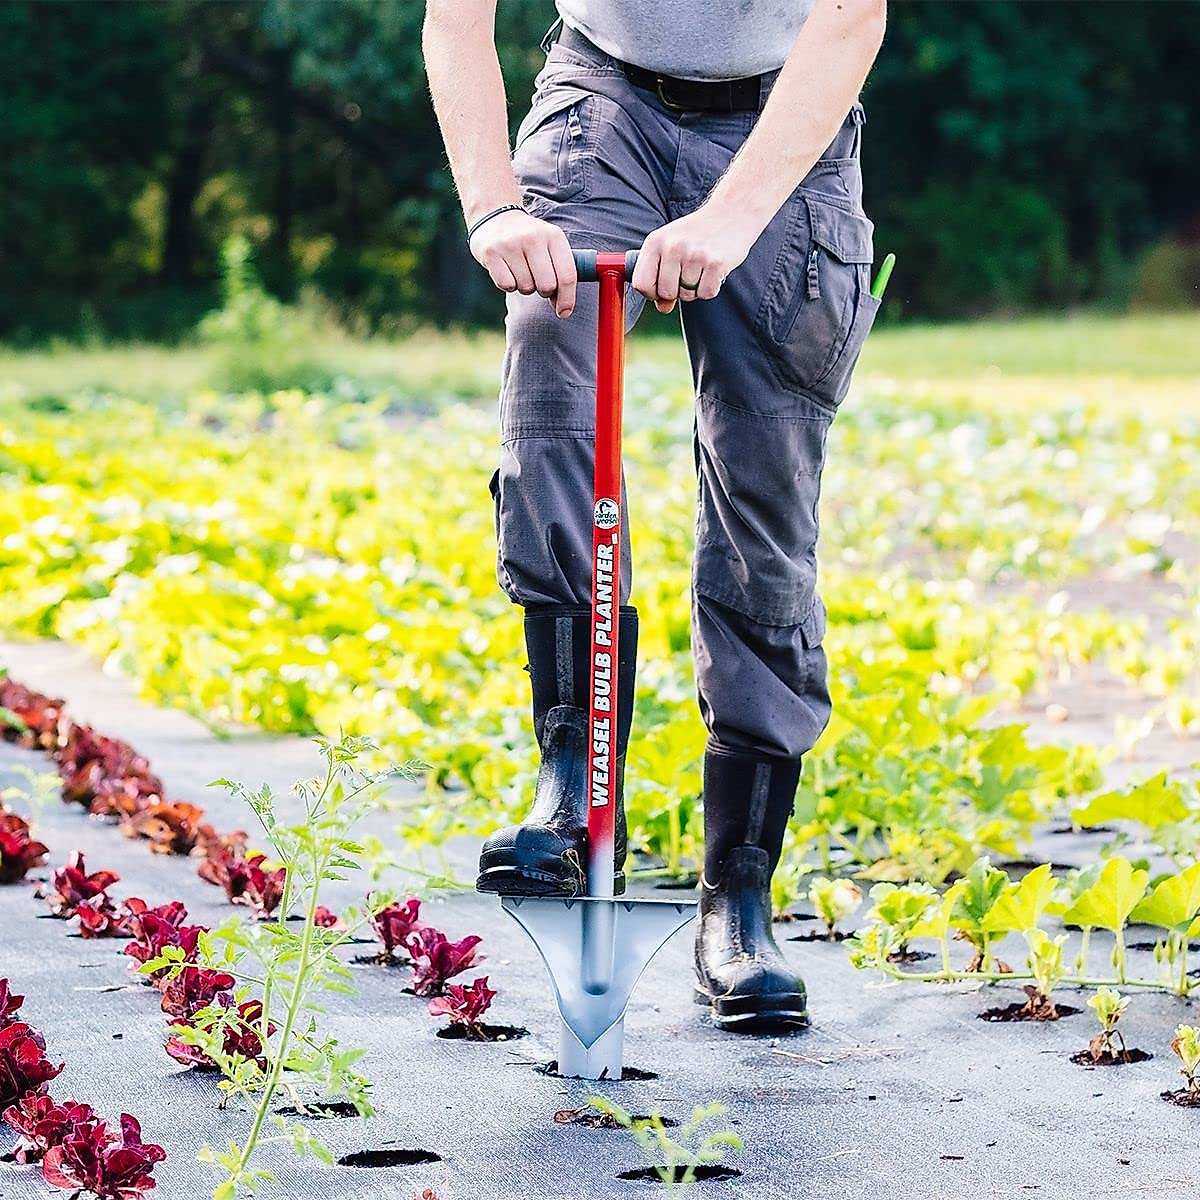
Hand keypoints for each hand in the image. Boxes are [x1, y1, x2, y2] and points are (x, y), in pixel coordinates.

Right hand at [469, 209, 576, 317]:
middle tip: (537, 281)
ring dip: (524, 286)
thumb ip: (560, 272)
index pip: (567, 275)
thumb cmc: (528, 239)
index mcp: (554, 236)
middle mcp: (533, 238)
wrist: (495, 215)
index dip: (567, 299)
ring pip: (526, 288)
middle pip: (547, 285)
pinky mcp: (491, 252)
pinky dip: (508, 284)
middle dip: (544, 291)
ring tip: (520, 270)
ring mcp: (511, 244)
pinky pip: (506, 285)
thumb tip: (563, 309)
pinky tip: (507, 270)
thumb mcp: (550, 245)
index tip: (564, 312)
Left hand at [631, 207, 756, 313]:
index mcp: (655, 242)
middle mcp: (672, 246)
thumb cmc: (696, 233)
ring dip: (695, 288)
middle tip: (688, 273)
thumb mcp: (670, 247)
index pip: (641, 284)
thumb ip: (660, 276)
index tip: (661, 287)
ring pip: (687, 295)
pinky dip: (710, 288)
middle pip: (666, 293)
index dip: (651, 293)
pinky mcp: (715, 263)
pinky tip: (713, 270)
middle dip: (677, 291)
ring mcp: (694, 254)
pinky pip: (706, 293)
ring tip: (701, 267)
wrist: (730, 213)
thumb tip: (663, 308)